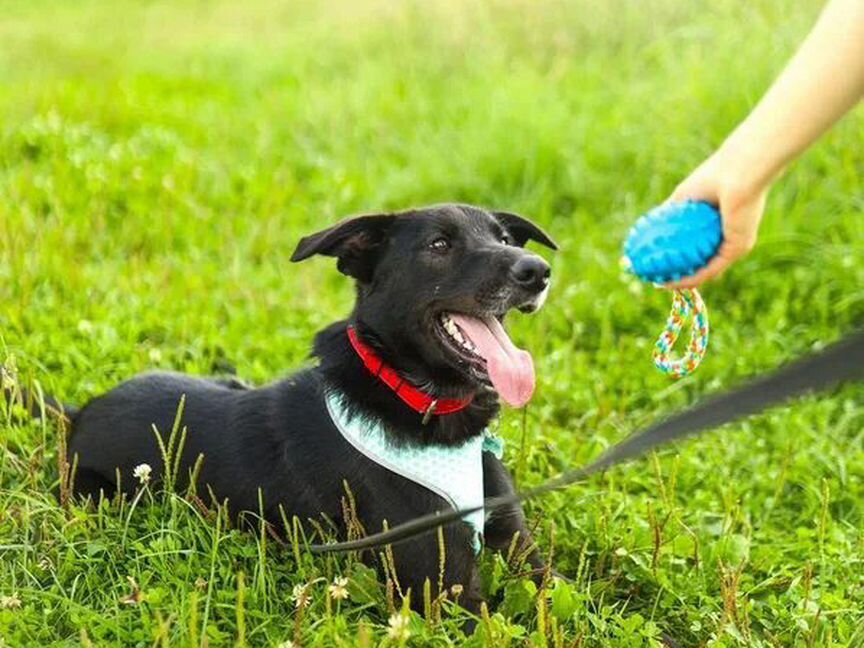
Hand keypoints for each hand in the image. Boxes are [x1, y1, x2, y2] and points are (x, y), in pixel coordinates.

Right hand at [665, 151, 768, 288]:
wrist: (738, 172)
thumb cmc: (713, 177)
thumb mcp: (683, 197)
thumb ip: (669, 212)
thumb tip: (650, 224)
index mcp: (720, 224)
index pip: (698, 247)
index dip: (678, 257)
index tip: (657, 263)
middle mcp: (729, 237)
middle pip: (701, 262)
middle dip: (679, 273)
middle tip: (656, 278)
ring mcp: (734, 245)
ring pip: (705, 269)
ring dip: (682, 280)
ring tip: (660, 283)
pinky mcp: (736, 249)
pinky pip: (710, 270)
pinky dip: (689, 278)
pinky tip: (671, 282)